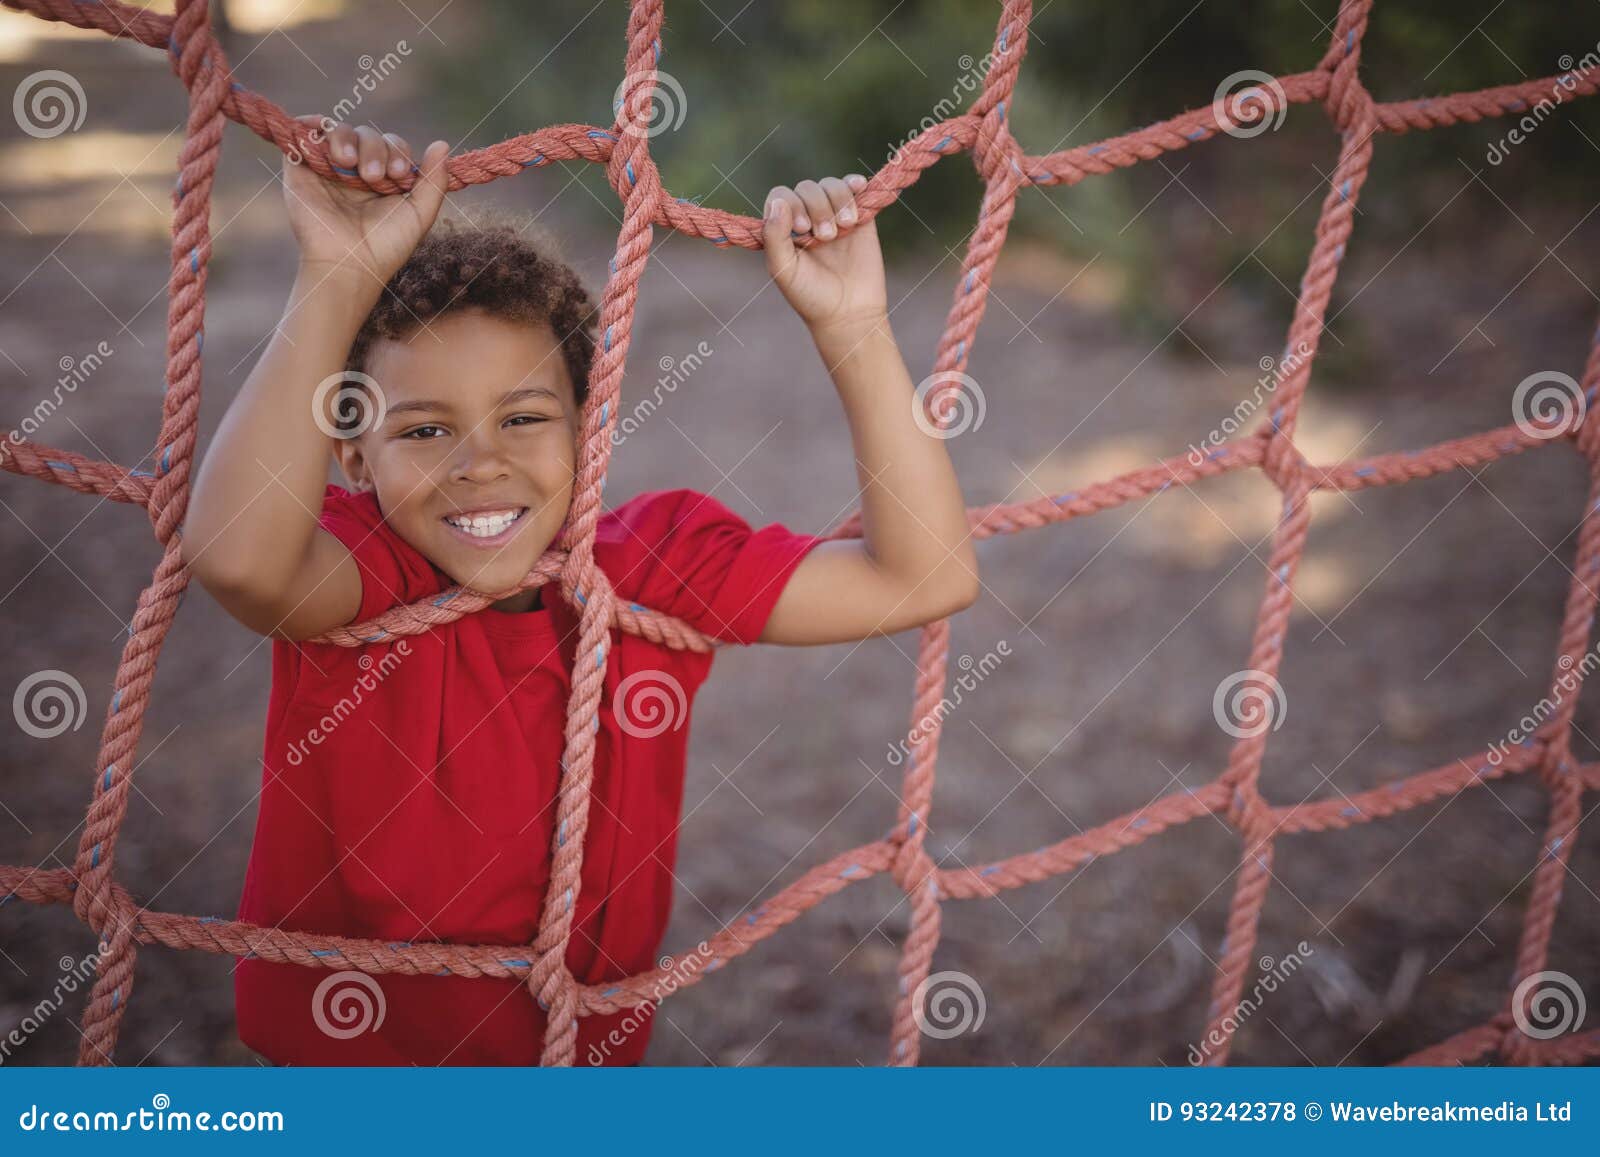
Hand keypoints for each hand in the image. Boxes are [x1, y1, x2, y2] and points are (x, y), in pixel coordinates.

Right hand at [283, 116, 450, 288]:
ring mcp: (328, 169)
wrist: (348, 264)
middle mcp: (355, 171)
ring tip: (349, 162)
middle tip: (374, 176)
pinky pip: (305, 132)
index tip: (400, 174)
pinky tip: (324, 136)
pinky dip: (314, 124)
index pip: (391, 145)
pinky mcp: (301, 168)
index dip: (397, 151)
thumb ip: (434, 181)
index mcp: (383, 180)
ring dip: (347, 138)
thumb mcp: (420, 214)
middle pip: (367, 135)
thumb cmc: (386, 246)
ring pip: (339, 130)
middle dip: (375, 149)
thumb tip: (443, 144)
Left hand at [763, 174, 887, 340]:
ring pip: (831, 186)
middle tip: (825, 237)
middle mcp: (808, 218)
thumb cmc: (811, 296)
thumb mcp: (783, 269)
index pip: (781, 196)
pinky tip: (858, 185)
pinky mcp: (860, 218)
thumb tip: (779, 202)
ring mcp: (834, 216)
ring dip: (837, 201)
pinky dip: (855, 183)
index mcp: (785, 229)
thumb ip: (774, 236)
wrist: (849, 313)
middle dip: (817, 207)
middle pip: (807, 188)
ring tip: (844, 228)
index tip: (801, 227)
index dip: (791, 203)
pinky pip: (855, 188)